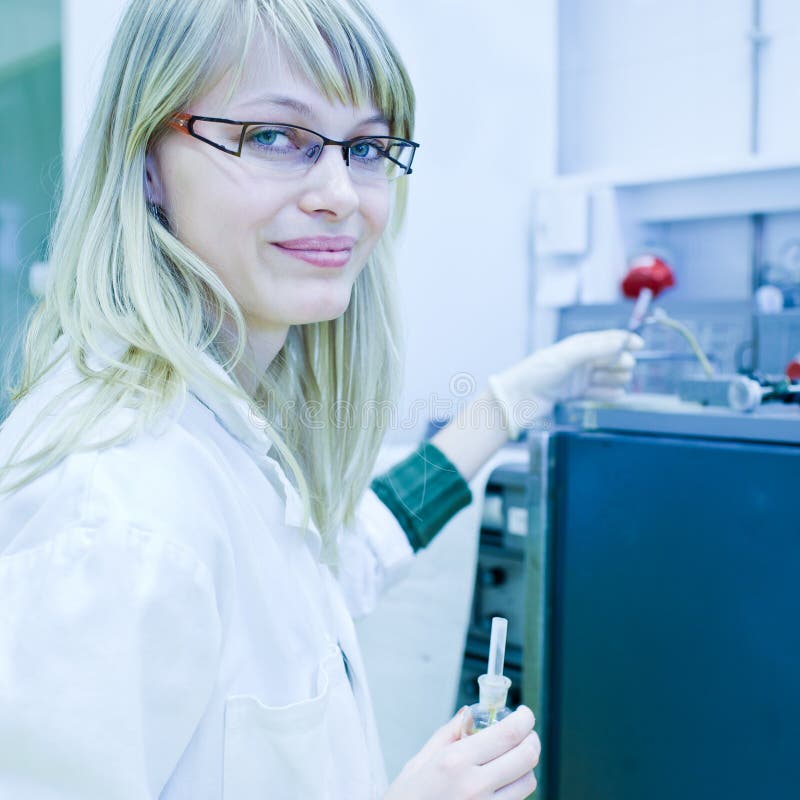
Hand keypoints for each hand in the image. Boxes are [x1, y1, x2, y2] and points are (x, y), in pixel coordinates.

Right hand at [384, 705, 539, 799]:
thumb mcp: (419, 762)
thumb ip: (448, 734)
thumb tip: (469, 713)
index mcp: (455, 762)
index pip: (508, 734)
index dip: (524, 719)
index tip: (524, 713)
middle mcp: (475, 786)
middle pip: (526, 757)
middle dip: (532, 739)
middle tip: (525, 732)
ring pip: (528, 782)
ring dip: (526, 766)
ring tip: (511, 759)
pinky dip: (515, 788)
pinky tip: (501, 782)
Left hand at [488, 329, 643, 438]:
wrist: (519, 397)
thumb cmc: (539, 371)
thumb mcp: (568, 357)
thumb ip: (595, 350)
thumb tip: (620, 342)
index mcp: (576, 345)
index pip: (605, 339)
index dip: (623, 340)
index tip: (639, 344)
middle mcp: (578, 360)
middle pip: (608, 358)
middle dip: (620, 361)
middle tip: (627, 367)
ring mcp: (577, 377)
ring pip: (605, 376)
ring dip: (615, 377)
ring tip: (622, 381)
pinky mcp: (574, 394)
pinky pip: (597, 392)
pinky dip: (608, 393)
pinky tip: (619, 394)